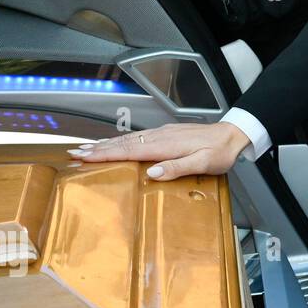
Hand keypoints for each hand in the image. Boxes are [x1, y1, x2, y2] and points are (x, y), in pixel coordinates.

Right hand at [69, 121, 251, 179]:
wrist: (233, 135)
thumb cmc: (220, 152)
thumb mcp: (204, 163)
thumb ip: (178, 167)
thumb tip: (152, 173)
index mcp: (165, 145)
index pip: (128, 150)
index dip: (104, 154)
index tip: (83, 157)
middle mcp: (160, 137)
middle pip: (123, 143)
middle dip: (97, 149)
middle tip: (74, 153)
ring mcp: (162, 134)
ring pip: (128, 139)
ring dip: (106, 144)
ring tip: (86, 149)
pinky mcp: (166, 134)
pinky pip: (137, 137)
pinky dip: (121, 141)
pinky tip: (115, 144)